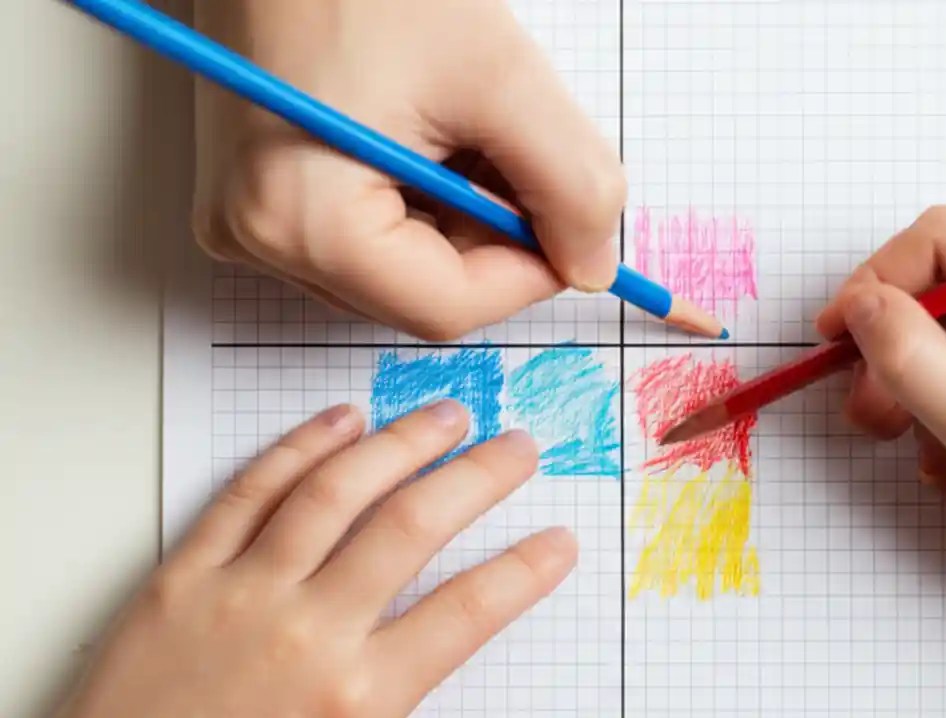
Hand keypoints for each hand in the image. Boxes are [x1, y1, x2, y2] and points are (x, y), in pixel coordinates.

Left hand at [56, 403, 575, 717]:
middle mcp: (308, 635)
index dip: (525, 570)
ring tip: (446, 416)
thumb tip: (449, 632)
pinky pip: (250, 493)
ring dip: (402, 443)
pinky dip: (301, 447)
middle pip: (413, 528)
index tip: (558, 540)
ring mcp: (242, 595)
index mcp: (358, 700)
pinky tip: (342, 421)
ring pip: (336, 492)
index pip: (469, 612)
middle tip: (517, 448)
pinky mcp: (182, 576)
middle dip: (479, 478)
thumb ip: (396, 692)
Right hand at [192, 0, 625, 339]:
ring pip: (397, 268)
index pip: (447, 308)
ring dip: (458, 217)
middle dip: (491, 238)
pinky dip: (417, 200)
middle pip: (419, 293)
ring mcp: (246, 222)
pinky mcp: (254, 197)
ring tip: (462, 125)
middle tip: (515, 152)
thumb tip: (594, 266)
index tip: (572, 222)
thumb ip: (570, 184)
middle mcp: (257, 240)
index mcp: (301, 222)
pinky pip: (361, 235)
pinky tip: (426, 132)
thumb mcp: (499, 77)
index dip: (530, 273)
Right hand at [816, 205, 945, 580]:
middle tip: (868, 412)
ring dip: (916, 388)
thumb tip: (856, 305)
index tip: (833, 341)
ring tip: (917, 448)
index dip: (876, 283)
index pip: (942, 239)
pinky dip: (944, 404)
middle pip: (942, 285)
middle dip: (896, 350)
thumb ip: (907, 355)